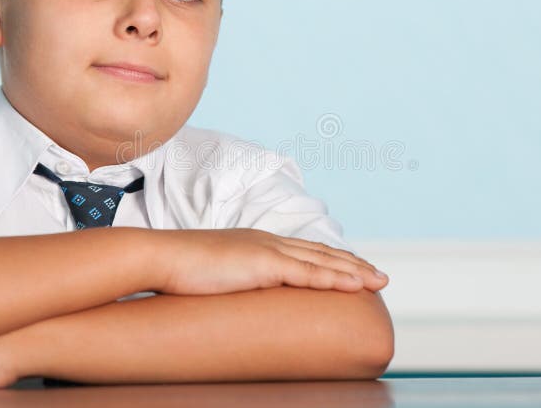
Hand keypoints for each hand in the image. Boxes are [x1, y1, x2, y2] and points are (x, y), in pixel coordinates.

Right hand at [150, 228, 388, 294]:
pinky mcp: (263, 264)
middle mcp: (268, 242)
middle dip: (353, 265)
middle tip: (379, 277)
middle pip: (322, 253)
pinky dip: (334, 278)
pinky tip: (355, 285)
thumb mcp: (213, 275)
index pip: (305, 250)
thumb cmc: (179, 270)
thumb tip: (235, 298)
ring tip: (379, 281)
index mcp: (258, 243)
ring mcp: (267, 251)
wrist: (161, 257)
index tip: (352, 268)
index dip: (332, 259)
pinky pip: (307, 273)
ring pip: (322, 261)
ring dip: (354, 271)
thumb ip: (230, 281)